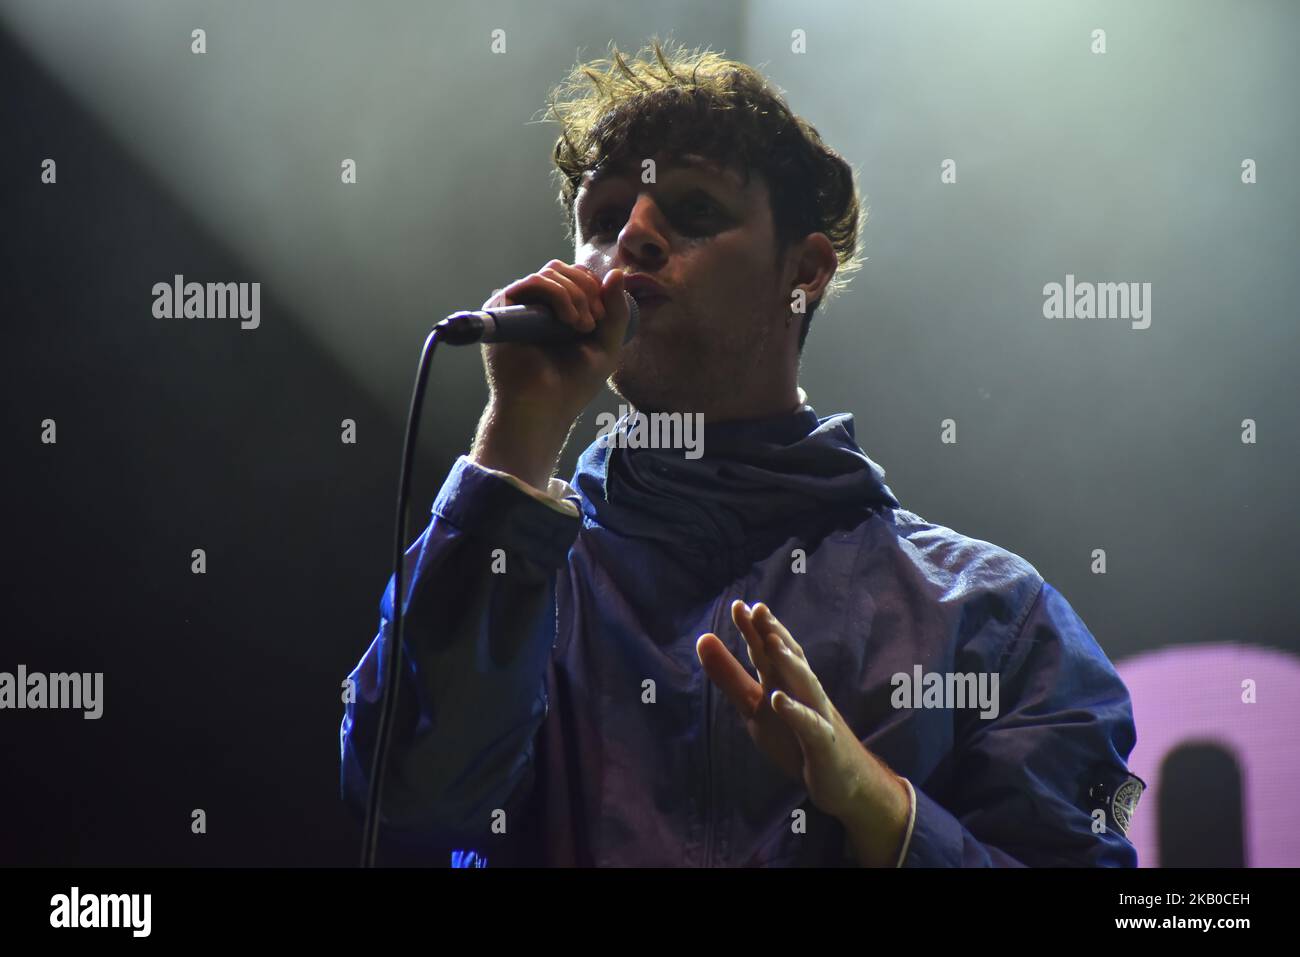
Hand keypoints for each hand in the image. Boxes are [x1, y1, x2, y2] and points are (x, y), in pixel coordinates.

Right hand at [480, 261, 630, 422]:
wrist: (544, 409)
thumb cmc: (572, 385)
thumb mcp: (606, 345)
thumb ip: (615, 311)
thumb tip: (618, 272)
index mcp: (555, 310)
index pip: (575, 276)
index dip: (594, 287)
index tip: (603, 318)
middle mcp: (534, 305)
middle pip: (563, 269)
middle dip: (587, 289)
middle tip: (594, 322)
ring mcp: (518, 306)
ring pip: (551, 272)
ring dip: (575, 294)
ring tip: (582, 326)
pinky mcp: (503, 309)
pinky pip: (533, 282)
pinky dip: (558, 294)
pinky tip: (568, 320)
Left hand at [696, 601, 910, 864]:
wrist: (843, 778)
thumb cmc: (795, 736)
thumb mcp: (753, 706)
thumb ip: (729, 676)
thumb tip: (703, 638)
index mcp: (784, 681)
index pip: (768, 651)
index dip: (755, 629)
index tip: (739, 605)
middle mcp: (802, 691)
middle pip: (789, 658)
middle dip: (773, 633)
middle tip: (758, 608)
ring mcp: (817, 714)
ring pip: (805, 684)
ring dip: (789, 663)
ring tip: (771, 642)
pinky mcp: (823, 742)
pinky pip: (810, 725)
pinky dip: (795, 712)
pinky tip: (778, 700)